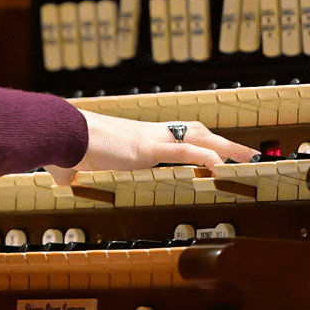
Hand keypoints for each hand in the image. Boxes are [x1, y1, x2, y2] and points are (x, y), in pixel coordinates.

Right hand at [46, 109, 256, 186]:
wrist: (62, 132)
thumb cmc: (67, 144)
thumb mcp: (73, 162)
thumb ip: (71, 171)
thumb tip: (60, 178)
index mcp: (138, 136)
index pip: (178, 134)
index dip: (200, 141)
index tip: (216, 148)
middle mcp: (150, 133)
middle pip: (197, 132)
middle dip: (225, 143)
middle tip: (248, 152)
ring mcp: (150, 139)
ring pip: (198, 139)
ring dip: (226, 148)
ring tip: (248, 157)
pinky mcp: (146, 149)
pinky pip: (182, 152)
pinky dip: (203, 157)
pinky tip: (220, 166)